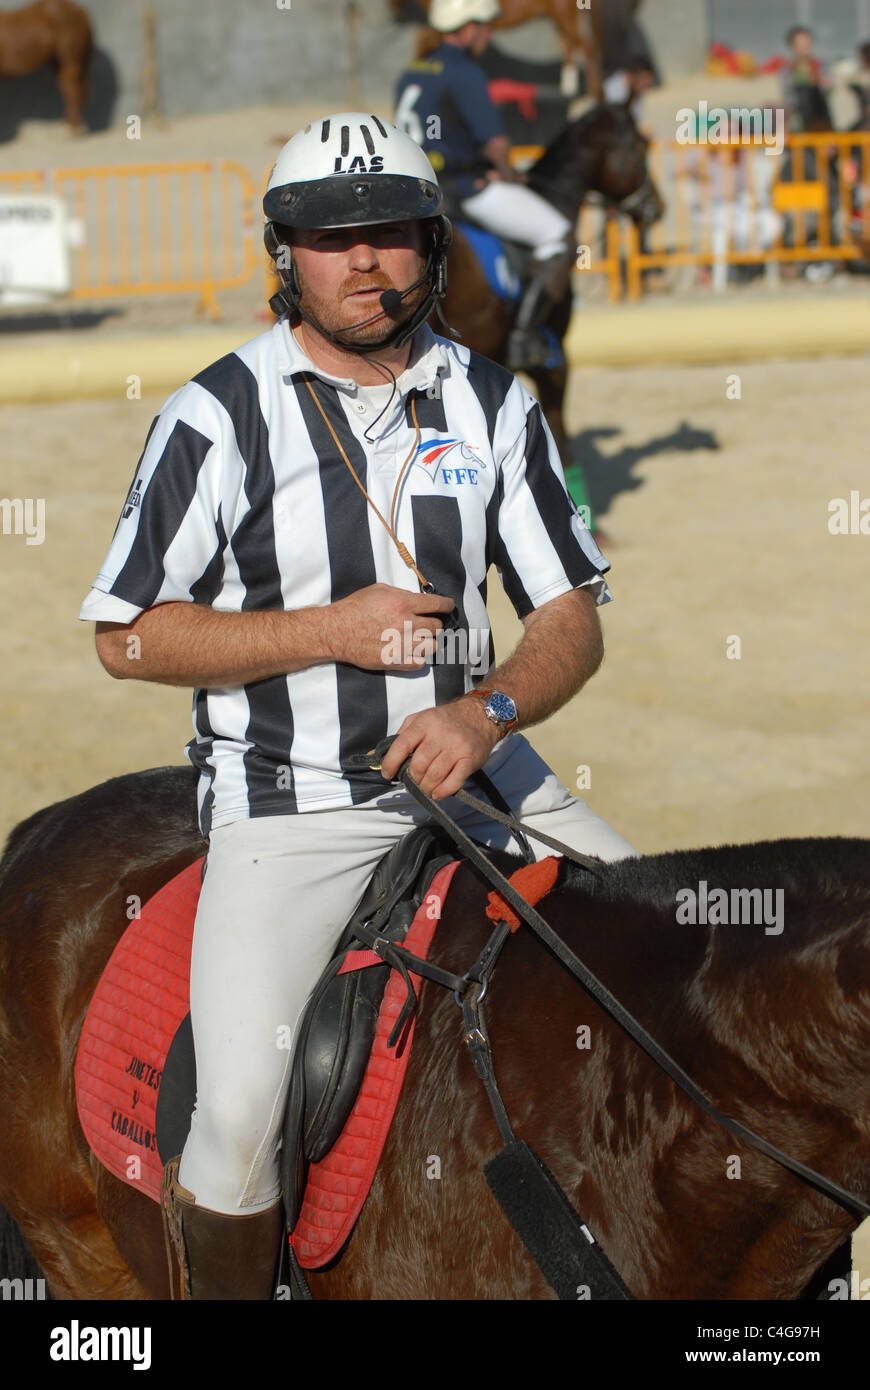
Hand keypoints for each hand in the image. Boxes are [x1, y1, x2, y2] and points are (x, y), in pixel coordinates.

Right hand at [327, 583, 453, 670]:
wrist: (336, 631)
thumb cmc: (355, 608)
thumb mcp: (379, 590)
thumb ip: (402, 594)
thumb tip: (420, 600)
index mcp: (404, 603)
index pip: (438, 605)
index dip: (447, 605)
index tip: (448, 607)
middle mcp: (406, 624)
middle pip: (437, 626)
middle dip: (436, 624)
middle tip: (429, 623)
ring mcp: (402, 644)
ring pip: (433, 646)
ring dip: (429, 641)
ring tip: (422, 639)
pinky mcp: (395, 661)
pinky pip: (420, 663)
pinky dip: (419, 657)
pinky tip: (412, 651)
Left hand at [379, 698, 501, 798]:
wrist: (481, 716)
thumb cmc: (448, 719)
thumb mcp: (422, 717)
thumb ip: (404, 732)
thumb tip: (387, 754)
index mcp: (425, 723)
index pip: (402, 745)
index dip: (391, 762)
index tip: (387, 773)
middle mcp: (440, 734)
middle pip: (418, 765)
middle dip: (411, 779)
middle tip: (411, 783)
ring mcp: (456, 747)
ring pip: (434, 775)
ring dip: (425, 787)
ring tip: (424, 788)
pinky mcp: (470, 759)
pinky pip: (454, 781)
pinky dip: (443, 791)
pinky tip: (437, 793)